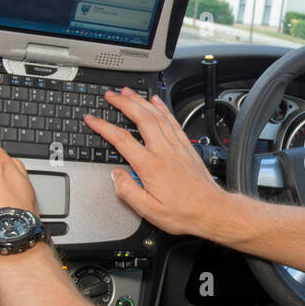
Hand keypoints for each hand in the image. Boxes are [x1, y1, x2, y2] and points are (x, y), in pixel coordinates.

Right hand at [86, 88, 229, 238]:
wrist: (212, 211)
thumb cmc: (184, 213)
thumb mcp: (148, 210)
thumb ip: (127, 191)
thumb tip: (115, 175)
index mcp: (150, 166)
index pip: (121, 140)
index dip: (103, 127)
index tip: (92, 119)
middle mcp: (164, 151)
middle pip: (141, 118)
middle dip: (123, 103)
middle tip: (111, 95)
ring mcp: (177, 147)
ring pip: (157, 116)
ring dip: (141, 101)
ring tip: (129, 92)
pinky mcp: (187, 147)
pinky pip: (173, 121)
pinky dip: (163, 108)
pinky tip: (157, 102)